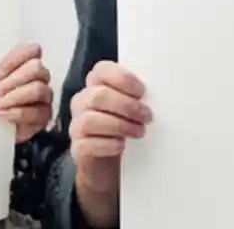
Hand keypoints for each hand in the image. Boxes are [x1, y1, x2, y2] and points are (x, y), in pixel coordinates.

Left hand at [0, 44, 52, 143]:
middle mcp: (40, 77)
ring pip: (37, 89)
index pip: (33, 50)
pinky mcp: (45, 116)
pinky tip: (3, 114)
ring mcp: (45, 97)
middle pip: (36, 68)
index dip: (15, 58)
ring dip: (14, 96)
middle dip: (13, 79)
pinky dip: (17, 112)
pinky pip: (36, 112)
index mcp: (28, 63)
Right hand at [68, 61, 150, 227]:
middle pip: (98, 96)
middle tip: (147, 116)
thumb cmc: (124, 127)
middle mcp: (82, 101)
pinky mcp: (77, 147)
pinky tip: (121, 146)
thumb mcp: (131, 108)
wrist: (109, 163)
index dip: (123, 79)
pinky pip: (87, 144)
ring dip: (120, 126)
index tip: (142, 92)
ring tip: (139, 132)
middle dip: (127, 106)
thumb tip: (157, 96)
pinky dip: (107, 145)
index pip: (101, 70)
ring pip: (90, 120)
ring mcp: (77, 124)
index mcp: (96, 84)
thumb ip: (137, 97)